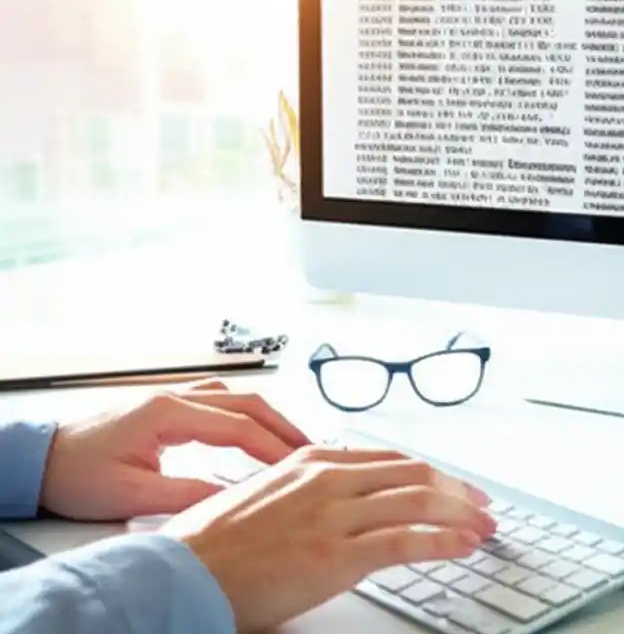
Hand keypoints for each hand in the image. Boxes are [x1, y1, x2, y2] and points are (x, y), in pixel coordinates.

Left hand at [39, 380, 310, 520]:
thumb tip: (238, 498)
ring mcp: (172, 396)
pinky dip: (247, 414)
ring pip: (236, 397)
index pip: (239, 426)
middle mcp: (175, 396)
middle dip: (284, 426)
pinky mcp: (167, 406)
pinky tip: (256, 429)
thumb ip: (191, 494)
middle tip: (313, 451)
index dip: (274, 448)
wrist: (40, 461)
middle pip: (247, 402)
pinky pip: (220, 401)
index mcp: (168, 412)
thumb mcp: (134, 495)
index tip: (299, 468)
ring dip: (268, 417)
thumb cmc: (77, 476)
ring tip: (293, 442)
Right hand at [160, 446, 495, 631]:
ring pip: (419, 501)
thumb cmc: (213, 544)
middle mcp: (328, 479)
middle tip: (482, 505)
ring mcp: (334, 515)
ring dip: (461, 514)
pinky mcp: (336, 553)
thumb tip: (347, 503)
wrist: (178, 573)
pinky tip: (462, 545)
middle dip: (457, 490)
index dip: (431, 473)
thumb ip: (311, 493)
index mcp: (312, 462)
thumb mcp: (269, 497)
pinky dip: (443, 540)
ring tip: (484, 527)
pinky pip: (406, 540)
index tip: (454, 485)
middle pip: (414, 474)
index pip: (391, 459)